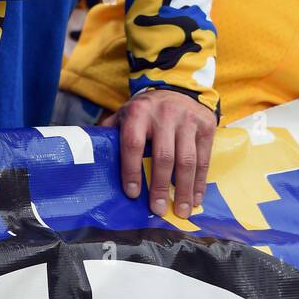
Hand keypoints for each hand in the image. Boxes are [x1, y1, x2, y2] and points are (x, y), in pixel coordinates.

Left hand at [105, 89, 216, 218]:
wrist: (178, 87)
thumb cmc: (146, 110)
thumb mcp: (125, 113)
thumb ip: (110, 132)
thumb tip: (92, 157)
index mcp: (139, 113)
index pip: (133, 144)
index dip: (131, 170)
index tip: (131, 194)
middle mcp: (164, 114)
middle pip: (163, 156)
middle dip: (160, 187)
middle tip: (158, 210)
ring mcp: (187, 120)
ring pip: (187, 160)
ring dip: (184, 189)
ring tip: (182, 211)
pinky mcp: (205, 126)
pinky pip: (204, 158)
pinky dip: (200, 181)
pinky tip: (196, 198)